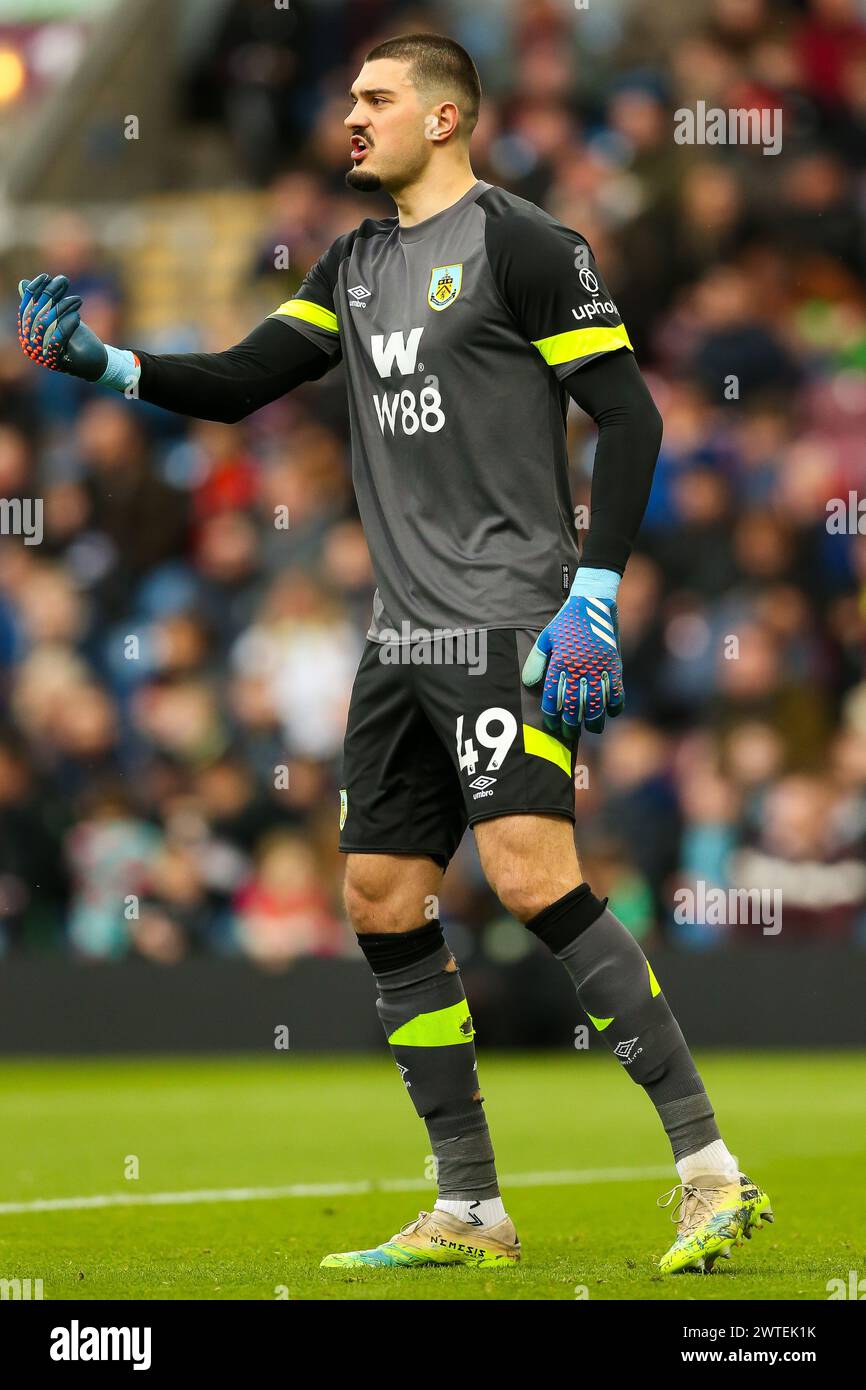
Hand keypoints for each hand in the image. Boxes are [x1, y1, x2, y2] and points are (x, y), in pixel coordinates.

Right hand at [18, 272, 107, 380]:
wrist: (95, 361)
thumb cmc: (76, 336)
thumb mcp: (59, 315)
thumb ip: (43, 302)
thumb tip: (23, 283)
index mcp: (28, 334)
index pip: (26, 309)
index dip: (34, 291)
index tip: (47, 277)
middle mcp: (31, 346)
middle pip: (35, 314)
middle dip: (49, 294)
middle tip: (65, 281)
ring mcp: (43, 356)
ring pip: (45, 325)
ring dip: (62, 307)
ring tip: (78, 299)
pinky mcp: (58, 363)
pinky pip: (56, 341)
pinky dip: (66, 326)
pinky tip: (77, 316)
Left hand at [521, 592, 623, 739]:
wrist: (593, 602)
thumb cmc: (566, 621)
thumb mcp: (546, 638)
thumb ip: (536, 661)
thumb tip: (529, 684)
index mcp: (560, 662)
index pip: (554, 697)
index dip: (552, 715)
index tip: (552, 725)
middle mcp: (579, 668)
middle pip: (574, 705)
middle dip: (571, 723)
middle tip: (569, 734)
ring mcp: (598, 667)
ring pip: (596, 702)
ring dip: (594, 719)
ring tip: (592, 729)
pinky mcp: (614, 664)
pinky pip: (616, 690)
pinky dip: (615, 703)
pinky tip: (612, 712)